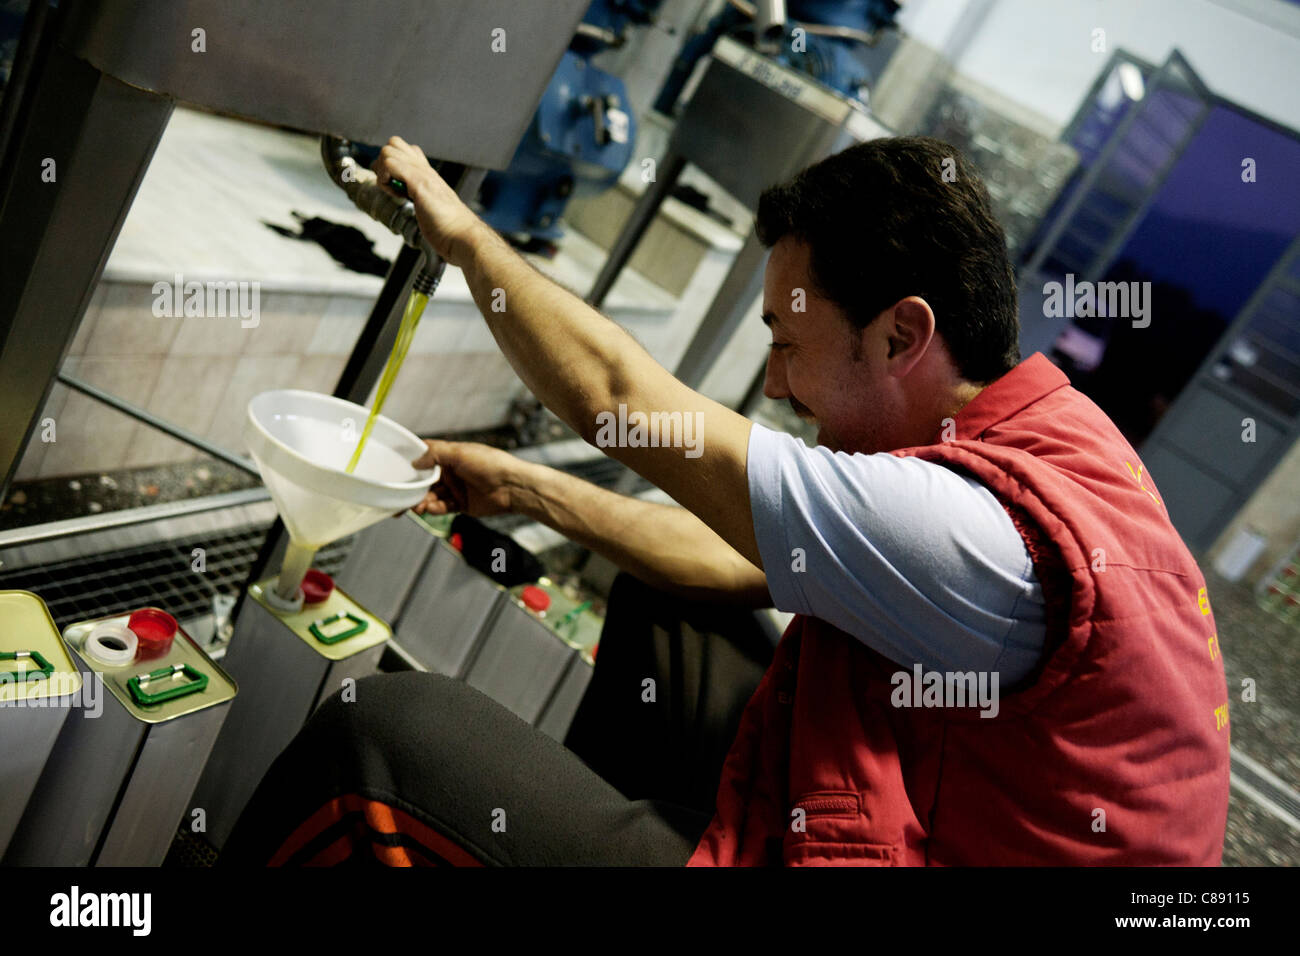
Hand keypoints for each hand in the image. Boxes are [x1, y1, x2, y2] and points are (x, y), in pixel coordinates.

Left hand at [371, 136, 485, 266]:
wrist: (463, 237)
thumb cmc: (451, 231)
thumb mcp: (433, 211)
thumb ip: (424, 203)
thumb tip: (419, 210)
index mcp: (429, 176)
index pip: (406, 151)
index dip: (393, 165)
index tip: (397, 188)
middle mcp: (425, 170)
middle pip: (394, 144)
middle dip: (383, 164)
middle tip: (391, 186)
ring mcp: (423, 174)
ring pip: (388, 150)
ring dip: (382, 172)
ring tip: (394, 192)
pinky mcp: (419, 183)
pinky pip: (390, 164)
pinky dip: (384, 180)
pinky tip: (397, 196)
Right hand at [409, 440, 527, 518]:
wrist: (513, 487)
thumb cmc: (491, 464)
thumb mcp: (460, 453)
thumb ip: (435, 454)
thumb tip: (415, 460)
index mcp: (450, 456)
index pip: (424, 458)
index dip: (411, 464)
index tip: (396, 472)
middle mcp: (451, 472)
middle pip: (425, 481)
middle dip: (413, 489)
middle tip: (401, 497)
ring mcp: (456, 488)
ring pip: (432, 496)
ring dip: (422, 501)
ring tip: (416, 506)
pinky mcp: (462, 504)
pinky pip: (443, 507)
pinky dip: (434, 509)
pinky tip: (430, 509)